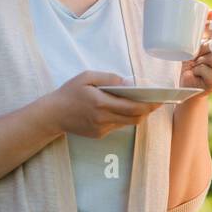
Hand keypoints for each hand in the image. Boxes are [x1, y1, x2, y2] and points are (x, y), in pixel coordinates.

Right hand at [43, 70, 163, 138]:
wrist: (52, 114)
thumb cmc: (69, 92)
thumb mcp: (87, 77)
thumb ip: (109, 78)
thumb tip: (129, 83)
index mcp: (101, 103)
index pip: (132, 107)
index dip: (148, 105)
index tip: (159, 100)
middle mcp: (103, 118)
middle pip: (134, 118)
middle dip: (147, 111)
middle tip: (156, 103)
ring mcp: (101, 129)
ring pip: (127, 123)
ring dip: (136, 115)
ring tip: (142, 104)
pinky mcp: (99, 135)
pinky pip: (117, 126)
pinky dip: (122, 118)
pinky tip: (121, 110)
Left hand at [179, 10, 211, 95]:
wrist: (186, 83)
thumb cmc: (192, 61)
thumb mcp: (197, 41)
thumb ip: (205, 26)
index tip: (202, 35)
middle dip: (204, 47)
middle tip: (196, 54)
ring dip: (200, 60)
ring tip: (197, 65)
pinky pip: (206, 69)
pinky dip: (197, 71)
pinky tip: (197, 74)